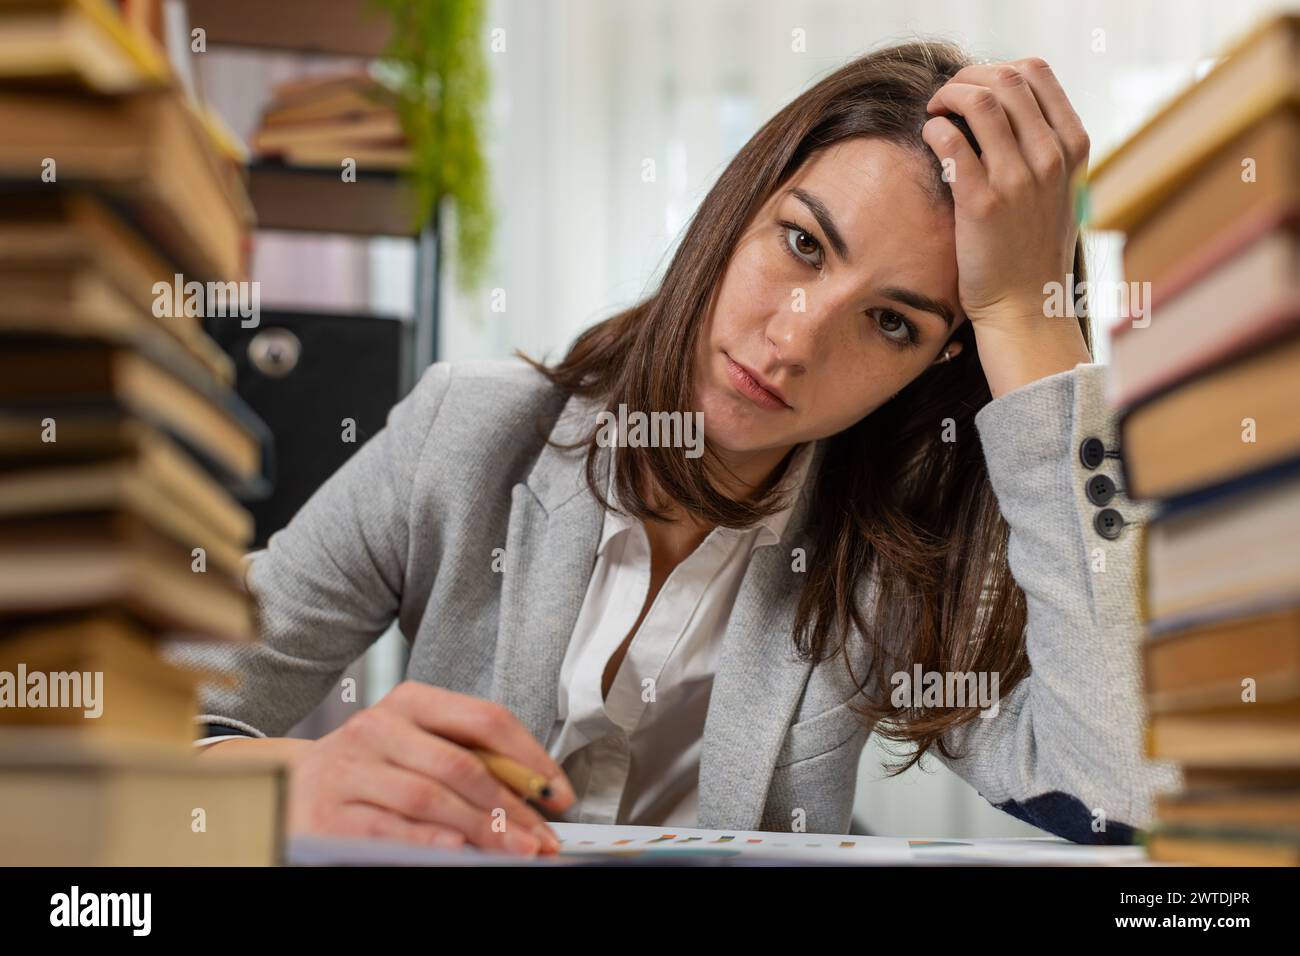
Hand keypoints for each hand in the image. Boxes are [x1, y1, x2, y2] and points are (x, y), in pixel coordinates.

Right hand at [286, 681, 574, 855]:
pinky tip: (457, 849)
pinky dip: (427, 840)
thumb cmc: (374, 767)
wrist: (293, 785)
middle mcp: (377, 728)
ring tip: (515, 850)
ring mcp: (350, 770)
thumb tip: (537, 793)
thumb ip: (471, 758)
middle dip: (511, 805)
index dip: (530, 759)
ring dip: (480, 828)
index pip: (485, 719)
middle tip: (542, 838)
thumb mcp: (420, 746)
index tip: (558, 794)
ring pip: (428, 797)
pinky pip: (387, 829)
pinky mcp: (329, 814)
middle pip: (460, 764)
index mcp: (410, 701)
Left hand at [920, 58, 1092, 396]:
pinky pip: (953, 143)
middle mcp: (1051, 157)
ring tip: (934, 113)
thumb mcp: (1058, 191)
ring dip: (947, 96)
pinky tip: (930, 138)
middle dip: (965, 78)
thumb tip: (1001, 108)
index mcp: (1073, 147)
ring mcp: (1020, 179)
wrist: (1027, 309)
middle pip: (1006, 79)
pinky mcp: (984, 203)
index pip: (1036, 72)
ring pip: (980, 102)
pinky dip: (935, 129)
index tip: (973, 87)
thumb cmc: (1032, 251)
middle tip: (944, 98)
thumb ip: (1042, 148)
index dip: (995, 68)